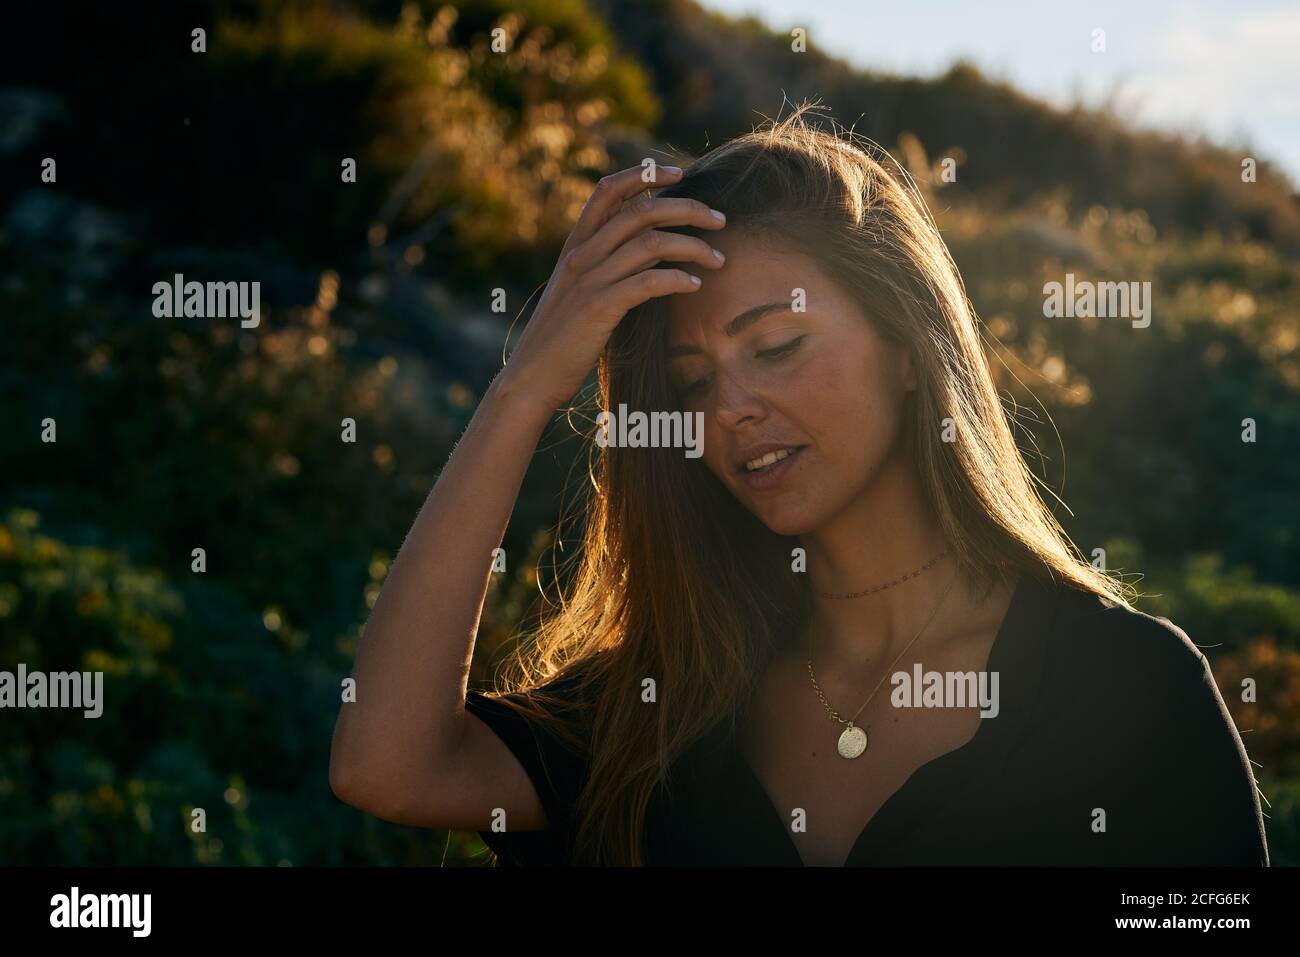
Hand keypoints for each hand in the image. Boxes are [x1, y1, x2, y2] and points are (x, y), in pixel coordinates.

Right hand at [497, 164, 726, 411]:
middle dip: (688, 209)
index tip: (680, 174)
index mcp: (575, 245)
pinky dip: (678, 279)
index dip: (646, 174)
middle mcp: (581, 255)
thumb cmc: (562, 337)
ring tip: (719, 259)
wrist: (532, 375)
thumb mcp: (579, 289)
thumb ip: (607, 263)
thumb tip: (652, 247)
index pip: (609, 190)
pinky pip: (649, 282)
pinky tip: (696, 286)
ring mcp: (589, 280)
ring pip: (652, 243)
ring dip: (695, 247)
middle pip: (642, 211)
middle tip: (720, 220)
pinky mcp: (599, 308)